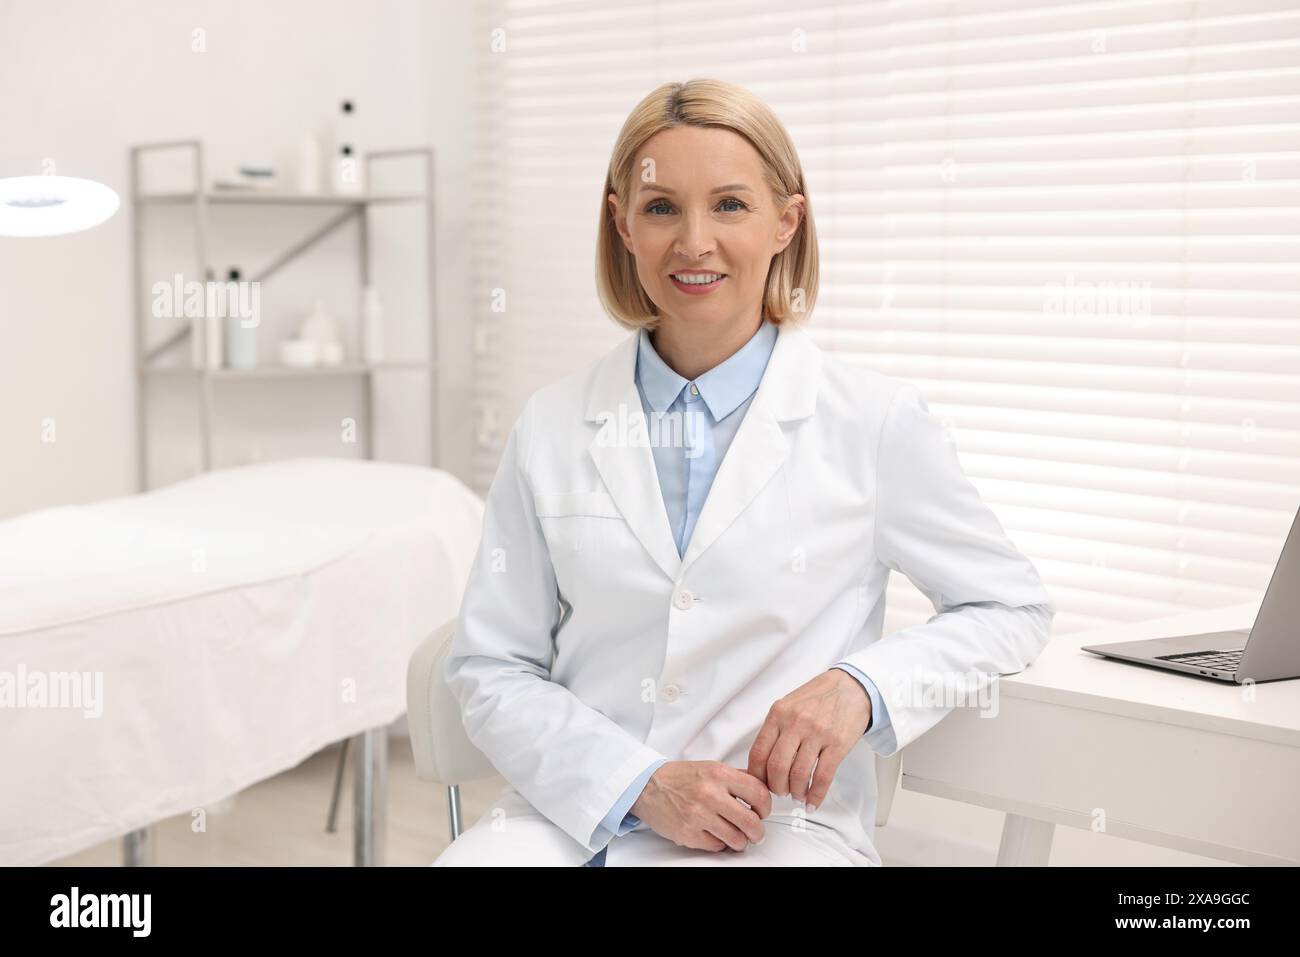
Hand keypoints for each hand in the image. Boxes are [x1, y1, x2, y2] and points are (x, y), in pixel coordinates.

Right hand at [629, 760, 771, 851]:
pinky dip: (720, 844)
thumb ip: (736, 777)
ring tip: (736, 836)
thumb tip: (760, 790)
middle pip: (751, 822)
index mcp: (719, 774)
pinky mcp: (689, 834)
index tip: (763, 812)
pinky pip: (717, 847)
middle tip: (757, 832)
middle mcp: (710, 794)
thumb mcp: (711, 767)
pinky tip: (715, 834)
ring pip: (736, 839)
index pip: (759, 793)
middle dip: (758, 832)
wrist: (649, 786)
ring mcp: (699, 816)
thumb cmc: (679, 778)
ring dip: (740, 841)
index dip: (766, 806)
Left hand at [747, 669, 871, 811]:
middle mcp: (795, 723)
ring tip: (797, 794)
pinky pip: (822, 777)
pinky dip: (815, 795)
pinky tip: (812, 802)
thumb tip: (763, 762)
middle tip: (780, 791)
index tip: (761, 784)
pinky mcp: (838, 744)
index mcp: (779, 714)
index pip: (758, 752)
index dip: (757, 775)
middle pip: (776, 767)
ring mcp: (817, 733)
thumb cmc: (819, 697)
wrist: (851, 686)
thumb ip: (776, 729)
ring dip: (795, 792)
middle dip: (776, 787)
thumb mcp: (789, 704)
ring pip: (798, 774)